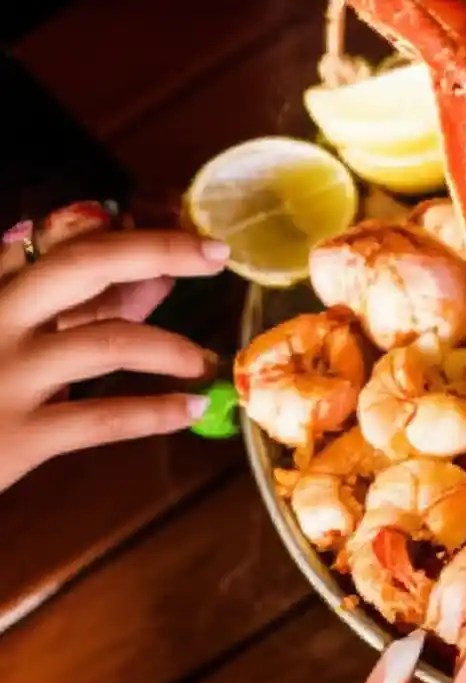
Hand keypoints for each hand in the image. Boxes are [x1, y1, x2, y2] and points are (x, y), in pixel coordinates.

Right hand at [0, 202, 228, 491]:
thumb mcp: (9, 331)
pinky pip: (102, 418)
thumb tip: (153, 281)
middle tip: (216, 254)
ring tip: (203, 362)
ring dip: (171, 349)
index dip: (134, 234)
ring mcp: (7, 374)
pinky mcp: (18, 434)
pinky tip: (188, 409)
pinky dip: (155, 413)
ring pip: (108, 342)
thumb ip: (74, 307)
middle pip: (85, 264)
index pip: (69, 244)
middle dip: (159, 250)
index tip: (187, 237)